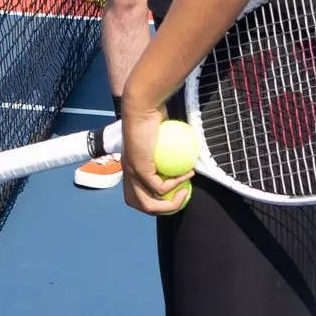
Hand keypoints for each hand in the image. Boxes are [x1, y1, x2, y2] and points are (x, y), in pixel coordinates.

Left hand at [119, 101, 191, 216]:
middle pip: (140, 204)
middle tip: (181, 198)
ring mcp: (132, 172)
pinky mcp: (140, 169)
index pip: (137, 194)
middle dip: (162, 209)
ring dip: (169, 204)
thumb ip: (166, 153)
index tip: (176, 191)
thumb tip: (183, 161)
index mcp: (131, 166)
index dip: (156, 199)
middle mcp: (128, 172)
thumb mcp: (160, 139)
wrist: (143, 106)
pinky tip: (187, 174)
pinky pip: (160, 186)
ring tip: (185, 194)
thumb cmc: (153, 116)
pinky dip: (176, 184)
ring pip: (148, 203)